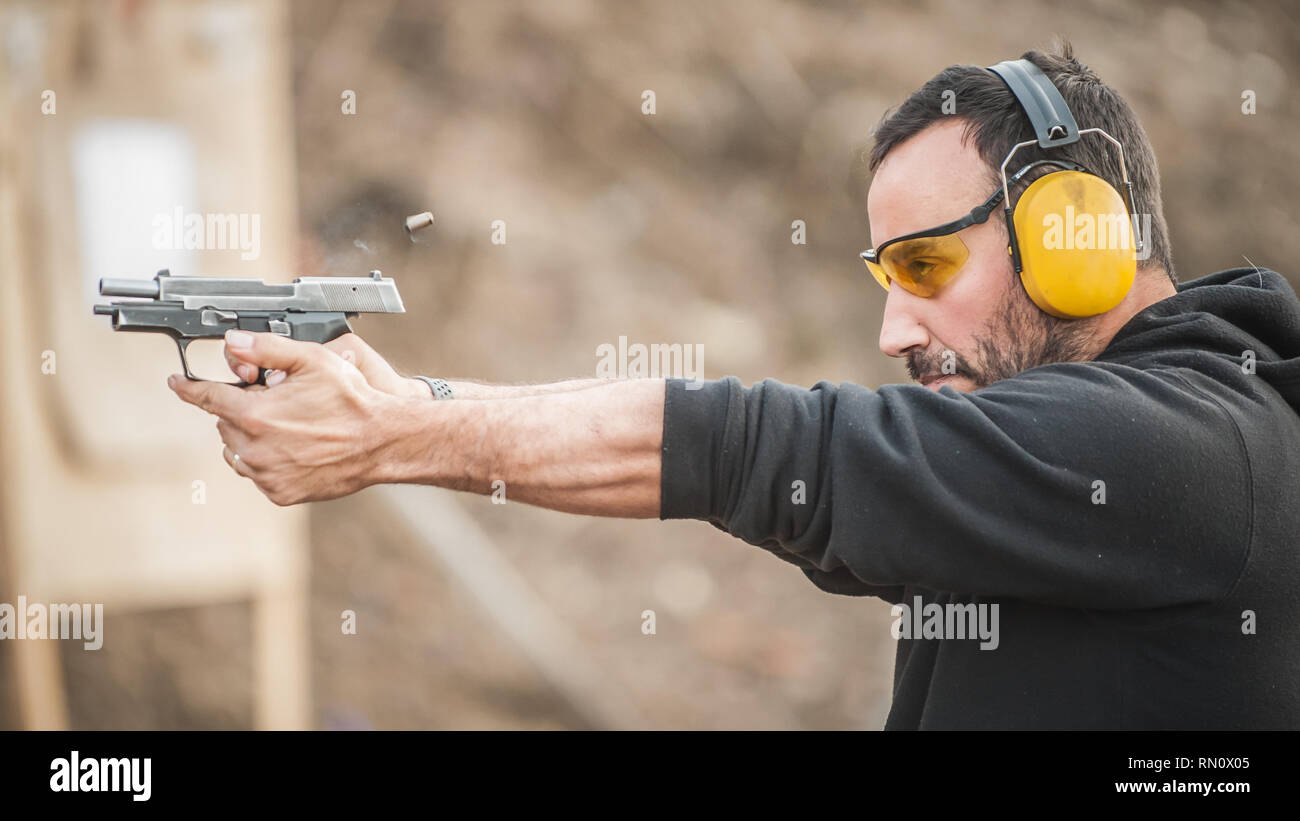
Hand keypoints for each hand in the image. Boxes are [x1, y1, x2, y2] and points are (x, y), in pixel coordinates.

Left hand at [174, 329, 393, 504]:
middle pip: (225, 423)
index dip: (189, 388)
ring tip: (286, 426)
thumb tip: (233, 343)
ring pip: (238, 451)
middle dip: (241, 410)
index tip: (177, 383)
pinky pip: (258, 473)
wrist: (381, 442)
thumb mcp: (312, 360)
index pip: (207, 398)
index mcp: (255, 415)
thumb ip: (267, 347)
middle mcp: (254, 449)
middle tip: (275, 401)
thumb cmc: (352, 401)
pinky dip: (268, 460)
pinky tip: (294, 448)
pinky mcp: (280, 492)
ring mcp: (266, 475)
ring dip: (251, 437)